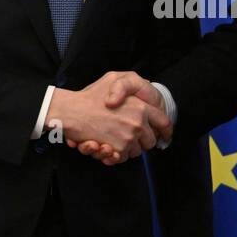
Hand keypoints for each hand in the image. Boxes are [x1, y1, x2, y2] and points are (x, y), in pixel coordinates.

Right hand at [46, 72, 169, 161]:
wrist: (71, 111)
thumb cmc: (90, 96)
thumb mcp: (114, 79)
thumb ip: (130, 86)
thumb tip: (144, 95)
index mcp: (141, 107)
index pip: (163, 122)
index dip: (165, 130)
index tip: (164, 135)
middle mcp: (138, 123)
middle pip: (151, 141)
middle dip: (143, 141)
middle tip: (130, 136)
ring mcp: (128, 138)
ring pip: (137, 151)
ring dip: (128, 148)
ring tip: (114, 139)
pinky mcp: (117, 150)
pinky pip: (123, 157)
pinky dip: (116, 155)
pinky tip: (106, 146)